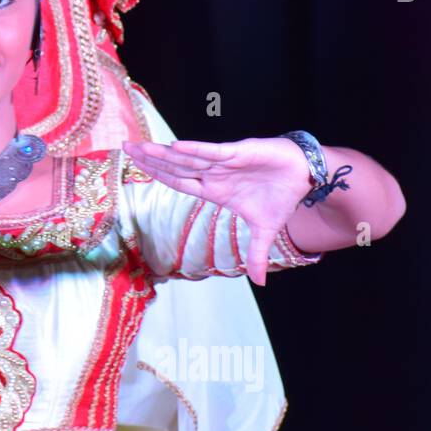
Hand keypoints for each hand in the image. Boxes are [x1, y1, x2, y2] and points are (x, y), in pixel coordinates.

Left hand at [122, 137, 311, 286]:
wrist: (305, 175)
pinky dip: (195, 149)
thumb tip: (259, 284)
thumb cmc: (281, 196)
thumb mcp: (266, 231)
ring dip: (163, 153)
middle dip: (150, 159)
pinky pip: (213, 152)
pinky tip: (174, 146)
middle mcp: (214, 174)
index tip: (136, 165)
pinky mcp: (239, 152)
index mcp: (215, 190)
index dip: (157, 174)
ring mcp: (224, 162)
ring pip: (188, 157)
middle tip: (125, 147)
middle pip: (175, 167)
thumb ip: (257, 254)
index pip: (178, 182)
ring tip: (139, 146)